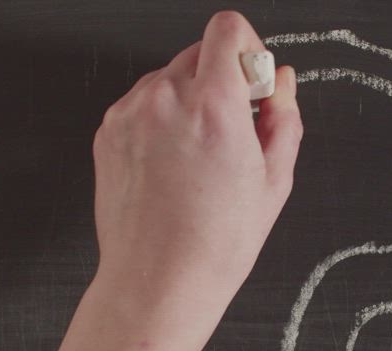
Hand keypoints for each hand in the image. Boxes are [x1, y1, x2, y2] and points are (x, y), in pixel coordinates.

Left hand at [89, 11, 301, 350]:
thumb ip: (283, 117)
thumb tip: (281, 82)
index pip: (228, 29)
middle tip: (232, 133)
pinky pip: (143, 105)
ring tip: (199, 160)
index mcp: (214, 106)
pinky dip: (161, 122)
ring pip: (169, 78)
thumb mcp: (273, 181)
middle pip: (199, 52)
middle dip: (221, 81)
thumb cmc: (216, 243)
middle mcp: (166, 99)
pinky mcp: (108, 131)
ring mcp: (130, 113)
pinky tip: (173, 168)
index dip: (248, 50)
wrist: (158, 281)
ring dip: (189, 102)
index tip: (252, 84)